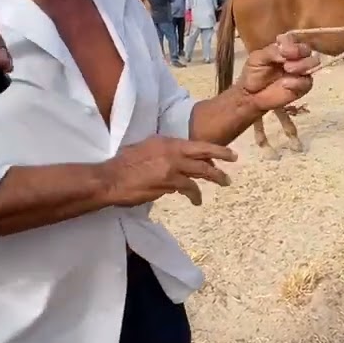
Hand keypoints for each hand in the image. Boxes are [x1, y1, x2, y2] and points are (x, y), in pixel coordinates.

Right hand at [93, 135, 236, 206]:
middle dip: (221, 158)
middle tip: (233, 162)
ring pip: (200, 172)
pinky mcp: (168, 182)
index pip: (195, 143)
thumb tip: (175, 160)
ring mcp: (171, 167)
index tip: (227, 152)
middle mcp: (171, 151)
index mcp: (165, 141)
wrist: (109, 179)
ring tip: (224, 183)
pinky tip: (197, 200)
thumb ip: (162, 153)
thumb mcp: (144, 149)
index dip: (214, 148)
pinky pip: (188, 188)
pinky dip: (194, 194)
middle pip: (203, 154)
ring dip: (214, 178)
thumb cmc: (122, 165)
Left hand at [236, 33, 318, 111]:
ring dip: (302, 65)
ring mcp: (301, 71)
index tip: (283, 50)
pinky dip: (298, 82)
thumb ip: (272, 51)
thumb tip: (287, 50)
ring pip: (313, 63)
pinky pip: (307, 82)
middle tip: (287, 62)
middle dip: (300, 52)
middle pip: (307, 49)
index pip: (294, 39)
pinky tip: (286, 84)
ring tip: (288, 70)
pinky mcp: (303, 86)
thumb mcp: (258, 57)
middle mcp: (296, 57)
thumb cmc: (254, 73)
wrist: (251, 95)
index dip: (292, 43)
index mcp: (285, 47)